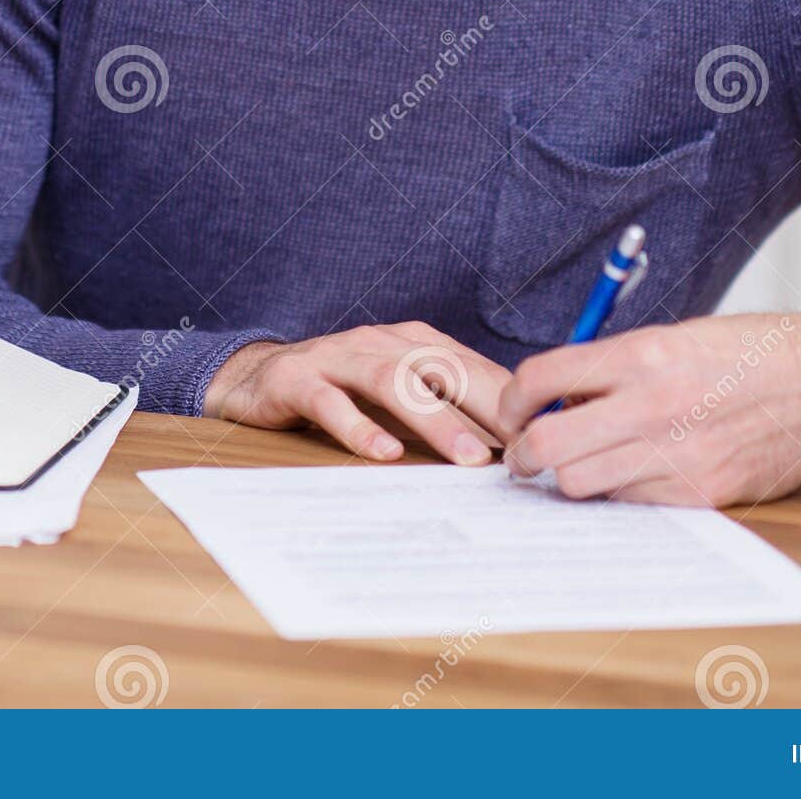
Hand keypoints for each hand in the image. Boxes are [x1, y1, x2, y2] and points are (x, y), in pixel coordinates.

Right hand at [204, 323, 510, 465]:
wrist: (257, 376)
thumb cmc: (343, 392)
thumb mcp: (399, 396)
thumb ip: (446, 411)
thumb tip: (512, 446)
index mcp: (413, 342)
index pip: (472, 367)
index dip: (509, 400)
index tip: (543, 436)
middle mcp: (380, 342)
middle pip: (441, 368)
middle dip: (486, 407)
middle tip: (521, 448)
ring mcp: (338, 357)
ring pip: (394, 381)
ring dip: (435, 420)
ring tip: (467, 458)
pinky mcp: (298, 379)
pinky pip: (332, 402)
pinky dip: (360, 427)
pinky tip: (384, 453)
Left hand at [497, 305, 800, 506]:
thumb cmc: (743, 353)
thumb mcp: (670, 338)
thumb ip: (610, 369)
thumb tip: (552, 400)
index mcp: (641, 354)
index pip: (541, 379)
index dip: (512, 399)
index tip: (512, 409)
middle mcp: (653, 405)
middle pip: (548, 445)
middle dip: (522, 453)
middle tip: (522, 453)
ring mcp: (678, 455)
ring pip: (582, 484)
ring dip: (569, 477)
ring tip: (578, 462)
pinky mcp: (702, 493)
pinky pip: (632, 504)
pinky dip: (619, 493)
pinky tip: (630, 474)